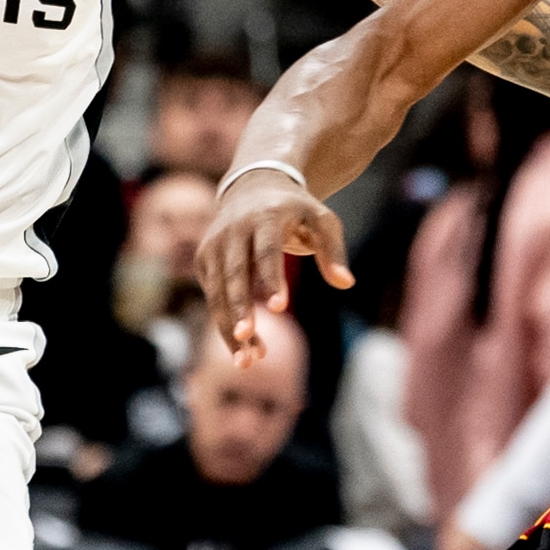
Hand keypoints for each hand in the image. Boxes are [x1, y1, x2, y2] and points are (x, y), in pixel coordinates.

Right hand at [196, 168, 349, 363]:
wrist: (252, 186)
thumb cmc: (295, 209)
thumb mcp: (322, 220)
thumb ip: (333, 250)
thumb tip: (346, 284)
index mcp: (264, 217)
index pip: (266, 251)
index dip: (271, 279)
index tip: (279, 308)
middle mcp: (232, 230)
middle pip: (234, 275)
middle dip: (239, 309)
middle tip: (246, 339)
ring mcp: (214, 246)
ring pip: (218, 293)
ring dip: (230, 328)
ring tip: (247, 362)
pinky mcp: (204, 261)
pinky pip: (214, 298)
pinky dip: (227, 324)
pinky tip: (248, 349)